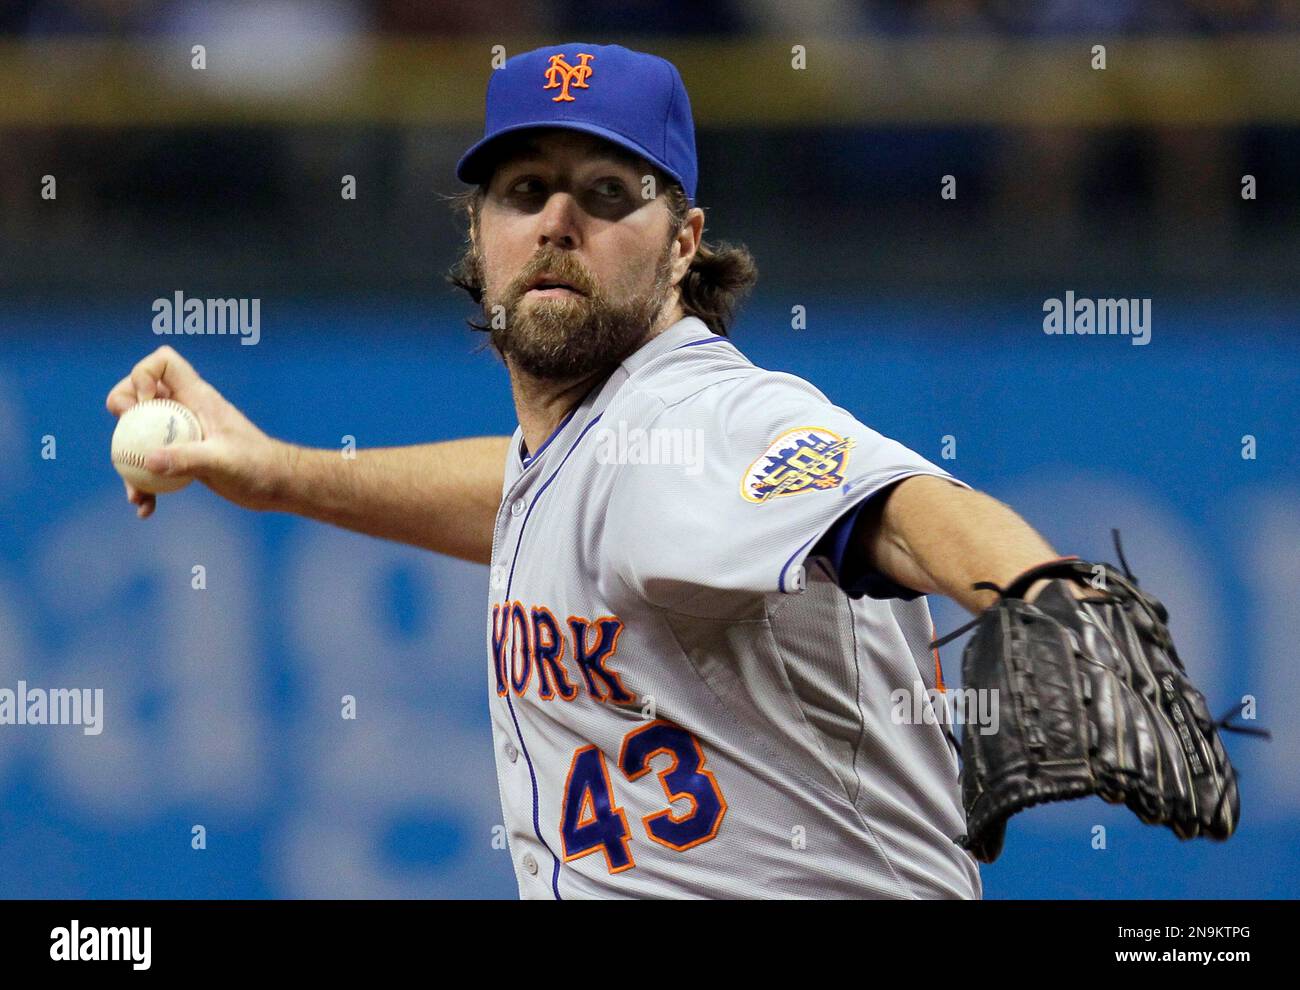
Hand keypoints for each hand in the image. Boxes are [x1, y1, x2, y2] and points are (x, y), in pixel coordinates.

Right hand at [105, 345, 296, 517]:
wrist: (277, 486)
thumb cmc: (259, 467)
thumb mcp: (223, 462)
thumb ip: (187, 459)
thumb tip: (148, 461)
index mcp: (197, 397)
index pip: (164, 362)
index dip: (143, 374)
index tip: (145, 403)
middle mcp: (185, 409)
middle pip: (139, 391)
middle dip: (122, 408)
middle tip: (125, 439)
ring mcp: (182, 432)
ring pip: (139, 430)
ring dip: (127, 457)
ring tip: (135, 493)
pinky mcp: (183, 455)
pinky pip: (152, 462)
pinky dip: (145, 483)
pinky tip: (146, 508)